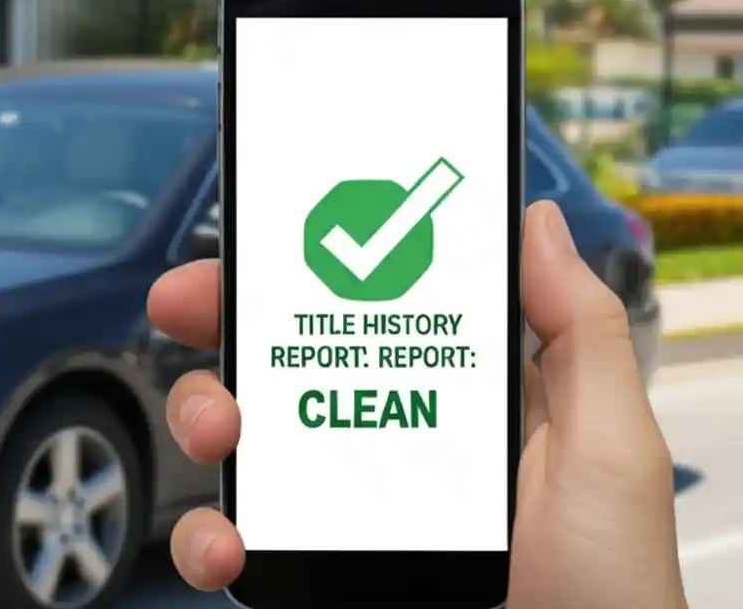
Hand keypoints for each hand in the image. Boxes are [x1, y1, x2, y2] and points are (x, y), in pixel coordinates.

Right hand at [149, 201, 687, 608]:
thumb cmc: (610, 587)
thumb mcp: (610, 447)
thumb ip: (578, 333)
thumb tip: (537, 222)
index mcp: (441, 398)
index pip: (359, 312)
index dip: (301, 268)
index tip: (259, 235)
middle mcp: (374, 444)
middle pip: (275, 360)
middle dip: (219, 320)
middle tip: (186, 304)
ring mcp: (331, 510)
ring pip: (234, 440)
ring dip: (198, 413)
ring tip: (221, 432)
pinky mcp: (302, 573)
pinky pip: (225, 542)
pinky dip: (203, 535)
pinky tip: (229, 543)